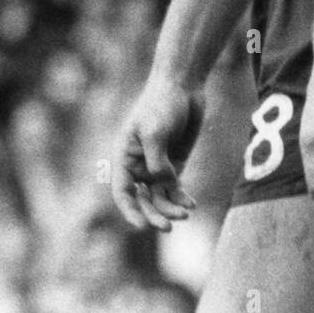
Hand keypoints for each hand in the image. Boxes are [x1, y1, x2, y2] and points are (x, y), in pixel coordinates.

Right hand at [113, 77, 204, 231]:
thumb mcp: (155, 132)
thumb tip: (164, 183)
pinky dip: (181, 197)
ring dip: (170, 208)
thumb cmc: (162, 104)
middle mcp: (139, 165)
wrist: (183, 85)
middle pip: (143, 199)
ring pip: (160, 196)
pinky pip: (175, 187)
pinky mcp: (175, 163)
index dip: (130, 211)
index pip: (123, 191)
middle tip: (168, 227)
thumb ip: (157, 161)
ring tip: (185, 213)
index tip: (141, 226)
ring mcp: (157, 165)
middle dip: (154, 214)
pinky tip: (190, 204)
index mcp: (125, 156)